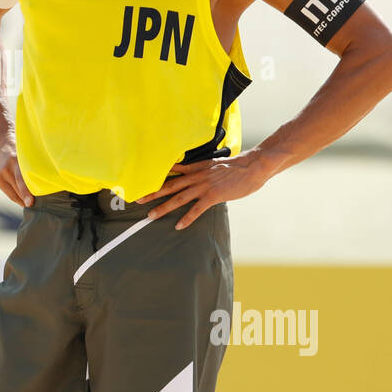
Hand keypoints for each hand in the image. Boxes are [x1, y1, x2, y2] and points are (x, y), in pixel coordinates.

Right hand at [0, 136, 33, 208]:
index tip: (30, 203)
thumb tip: (46, 179)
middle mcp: (7, 168)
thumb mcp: (26, 153)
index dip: (25, 193)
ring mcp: (0, 173)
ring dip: (23, 200)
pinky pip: (9, 192)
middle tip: (35, 206)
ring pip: (13, 193)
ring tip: (32, 204)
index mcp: (16, 160)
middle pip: (17, 189)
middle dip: (26, 199)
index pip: (20, 180)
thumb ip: (33, 165)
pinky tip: (24, 201)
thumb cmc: (19, 148)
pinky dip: (17, 197)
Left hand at [137, 151, 270, 229]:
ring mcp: (204, 186)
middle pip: (170, 185)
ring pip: (179, 198)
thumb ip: (202, 171)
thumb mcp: (214, 165)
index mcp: (196, 168)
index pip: (172, 173)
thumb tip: (194, 176)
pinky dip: (187, 218)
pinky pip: (197, 209)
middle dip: (152, 193)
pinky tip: (179, 226)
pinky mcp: (214, 195)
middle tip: (138, 200)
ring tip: (151, 216)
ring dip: (164, 207)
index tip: (143, 183)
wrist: (253, 166)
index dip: (157, 179)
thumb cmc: (236, 167)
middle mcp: (197, 176)